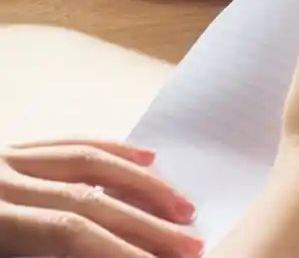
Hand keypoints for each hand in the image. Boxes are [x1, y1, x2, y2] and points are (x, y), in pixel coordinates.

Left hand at [0, 139, 201, 257]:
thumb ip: (50, 254)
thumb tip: (112, 253)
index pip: (70, 232)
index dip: (120, 250)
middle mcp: (0, 182)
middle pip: (89, 199)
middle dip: (146, 225)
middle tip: (190, 244)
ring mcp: (6, 159)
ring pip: (89, 162)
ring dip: (142, 185)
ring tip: (182, 207)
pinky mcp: (11, 150)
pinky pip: (70, 141)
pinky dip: (112, 149)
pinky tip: (147, 158)